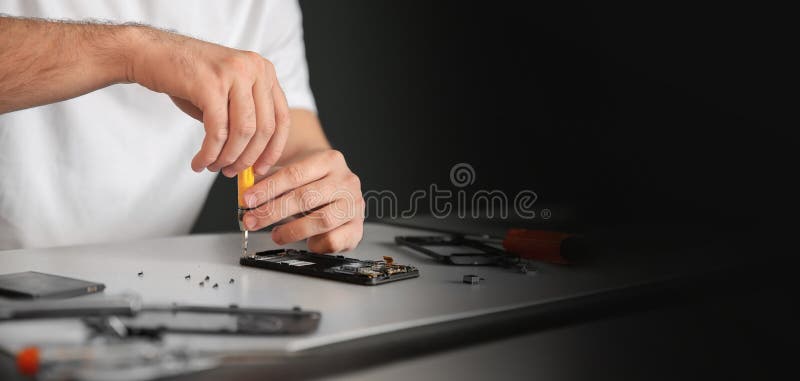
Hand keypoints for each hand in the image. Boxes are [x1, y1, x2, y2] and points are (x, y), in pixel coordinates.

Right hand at [126, 27, 289, 176]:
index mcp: (264, 70)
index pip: (281, 118)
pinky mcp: (210, 84)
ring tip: (213, 167)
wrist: (150, 53)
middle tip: (232, 173)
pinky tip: (200, 162)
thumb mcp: (227, 94)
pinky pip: (217, 131)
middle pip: (264, 129)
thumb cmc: (188, 78)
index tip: (260, 169)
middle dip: (248, 158)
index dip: (273, 149)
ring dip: (228, 157)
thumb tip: (254, 159)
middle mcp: (254, 69)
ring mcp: (234, 74)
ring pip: (243, 132)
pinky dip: (210, 153)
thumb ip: (244, 119)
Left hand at [240, 150, 364, 252]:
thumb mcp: (294, 174)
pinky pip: (334, 240)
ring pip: (322, 220)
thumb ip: (270, 181)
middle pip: (306, 197)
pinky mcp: (357, 227)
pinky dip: (316, 243)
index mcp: (330, 160)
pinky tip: (306, 242)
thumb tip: (245, 194)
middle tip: (252, 220)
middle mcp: (346, 181)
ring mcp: (354, 205)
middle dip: (273, 212)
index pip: (295, 173)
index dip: (268, 188)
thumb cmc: (314, 182)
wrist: (341, 191)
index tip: (248, 199)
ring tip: (275, 234)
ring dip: (292, 230)